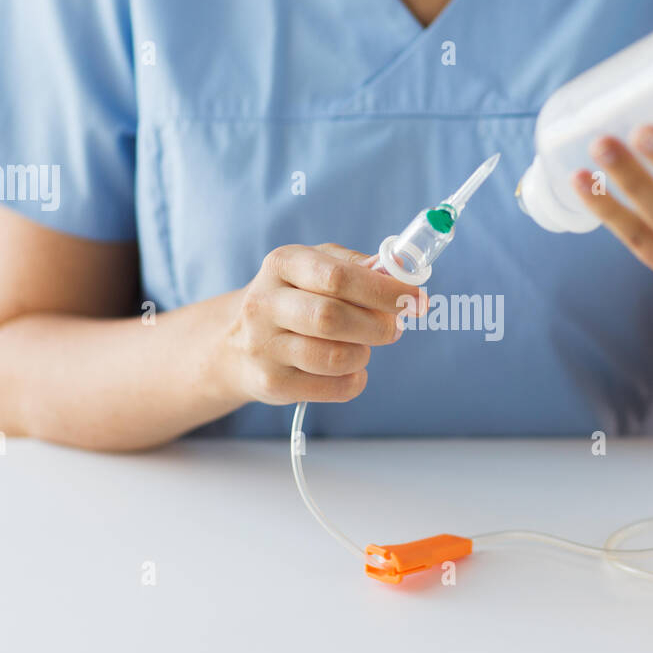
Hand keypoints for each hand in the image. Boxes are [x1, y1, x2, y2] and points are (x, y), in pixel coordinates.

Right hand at [217, 243, 423, 405]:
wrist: (235, 344)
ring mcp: (264, 346)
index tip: (417, 299)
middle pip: (332, 318)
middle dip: (378, 326)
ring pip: (334, 357)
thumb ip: (356, 265)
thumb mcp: (314, 266)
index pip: (338, 276)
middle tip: (394, 329)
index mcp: (282, 264)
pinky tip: (350, 370)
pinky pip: (332, 387)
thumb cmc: (292, 298)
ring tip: (363, 347)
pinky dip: (354, 380)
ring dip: (364, 354)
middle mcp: (265, 303)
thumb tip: (401, 275)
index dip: (384, 290)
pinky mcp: (271, 383)